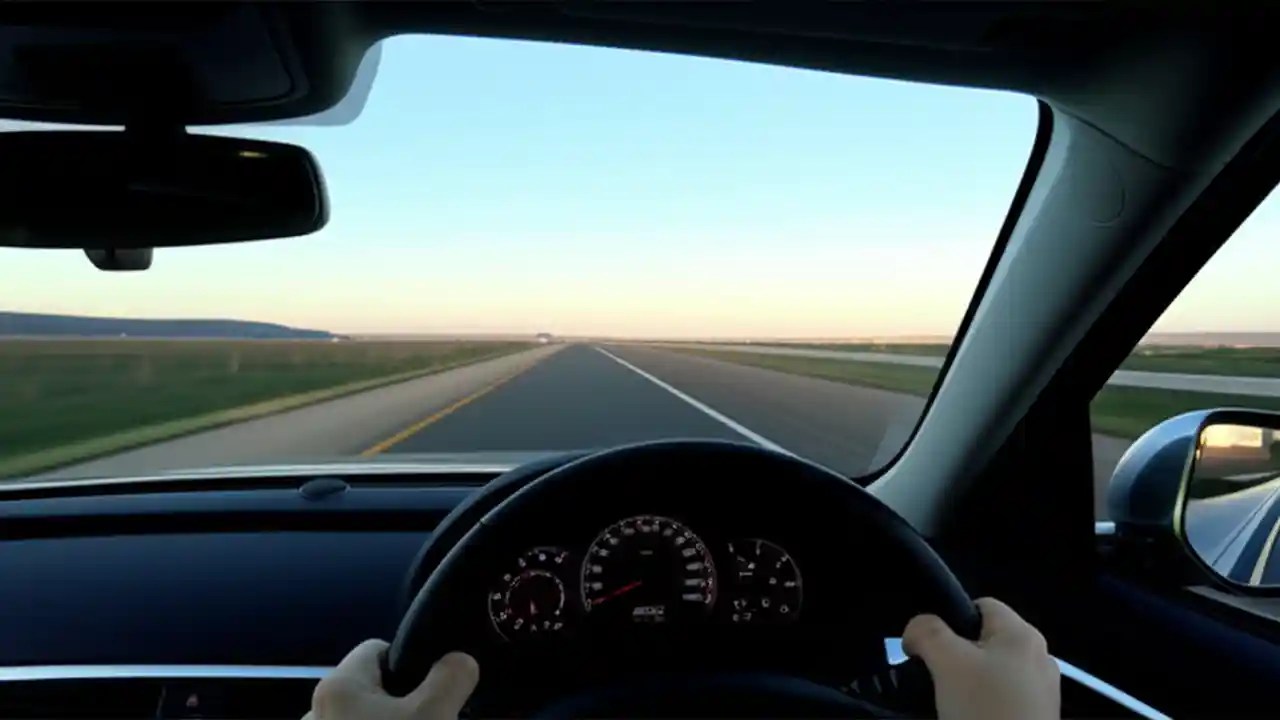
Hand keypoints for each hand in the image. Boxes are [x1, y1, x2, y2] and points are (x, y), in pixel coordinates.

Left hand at [304, 640, 478, 719]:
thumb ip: (450, 679)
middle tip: (428, 718)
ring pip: (362, 718)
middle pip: (371, 689)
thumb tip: (460, 660)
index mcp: (338, 685)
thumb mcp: (432, 716)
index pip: (376, 648)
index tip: (431, 688)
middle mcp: (316, 710)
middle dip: (400, 703)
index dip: (410, 662)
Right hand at [903, 597, 1059, 719]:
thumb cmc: (984, 707)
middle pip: (984, 641)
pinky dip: (986, 705)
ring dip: (970, 684)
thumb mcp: (946, 661)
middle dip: (957, 656)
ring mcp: (1043, 690)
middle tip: (938, 679)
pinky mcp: (1039, 716)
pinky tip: (972, 718)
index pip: (980, 605)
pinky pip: (1004, 698)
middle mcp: (1040, 656)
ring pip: (993, 672)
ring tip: (954, 705)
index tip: (931, 649)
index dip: (949, 620)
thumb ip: (926, 631)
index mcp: (1023, 633)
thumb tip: (916, 629)